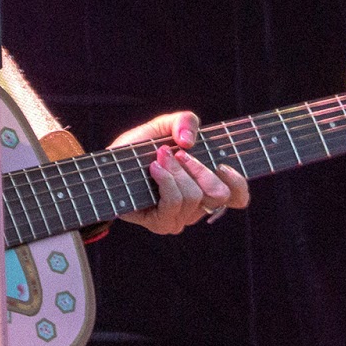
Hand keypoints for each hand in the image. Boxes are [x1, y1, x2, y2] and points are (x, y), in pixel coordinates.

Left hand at [109, 111, 248, 234]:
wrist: (107, 168)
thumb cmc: (138, 150)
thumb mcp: (163, 126)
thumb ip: (184, 121)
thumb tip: (189, 141)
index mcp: (205, 185)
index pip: (238, 196)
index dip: (238, 182)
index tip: (223, 164)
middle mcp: (197, 206)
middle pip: (219, 194)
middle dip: (200, 167)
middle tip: (179, 153)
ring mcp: (180, 218)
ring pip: (194, 196)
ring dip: (176, 170)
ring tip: (158, 157)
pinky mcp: (162, 223)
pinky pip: (173, 203)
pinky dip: (165, 180)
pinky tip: (154, 167)